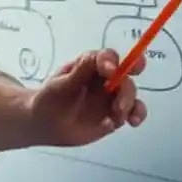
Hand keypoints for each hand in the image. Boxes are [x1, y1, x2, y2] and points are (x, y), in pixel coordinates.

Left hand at [29, 48, 147, 146]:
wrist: (46, 124)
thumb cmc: (49, 99)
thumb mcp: (60, 85)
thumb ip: (79, 72)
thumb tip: (94, 57)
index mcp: (89, 65)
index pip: (107, 57)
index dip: (111, 61)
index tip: (110, 71)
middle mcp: (105, 78)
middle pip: (124, 75)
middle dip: (125, 85)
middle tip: (120, 96)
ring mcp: (112, 96)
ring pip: (131, 93)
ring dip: (129, 103)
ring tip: (116, 116)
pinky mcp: (116, 113)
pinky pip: (134, 111)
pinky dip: (135, 115)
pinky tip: (122, 123)